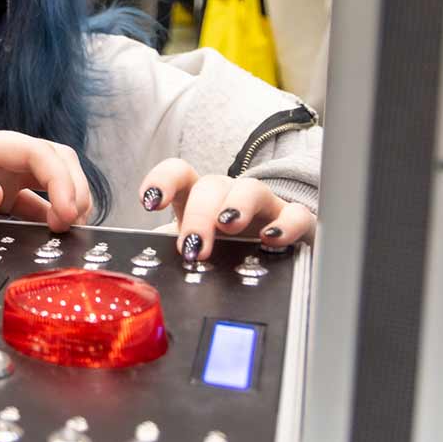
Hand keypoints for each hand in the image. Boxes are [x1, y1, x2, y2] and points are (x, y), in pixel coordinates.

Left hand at [0, 126, 92, 229]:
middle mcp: (6, 154)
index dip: (59, 178)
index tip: (65, 210)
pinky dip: (53, 213)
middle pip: (57, 159)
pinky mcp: (8, 190)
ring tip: (68, 228)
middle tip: (72, 222)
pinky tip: (54, 233)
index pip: (37, 152)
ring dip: (71, 197)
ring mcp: (9, 172)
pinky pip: (40, 199)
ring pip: (56, 175)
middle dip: (74, 186)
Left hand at [136, 157, 314, 259]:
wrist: (269, 256)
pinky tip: (271, 239)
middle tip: (193, 246)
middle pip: (211, 187)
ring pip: (251, 189)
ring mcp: (263, 204)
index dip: (162, 181)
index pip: (179, 173)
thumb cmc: (223, 249)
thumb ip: (171, 253)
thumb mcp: (193, 248)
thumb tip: (147, 268)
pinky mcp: (292, 221)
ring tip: (228, 226)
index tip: (150, 202)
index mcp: (197, 197)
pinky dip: (285, 224)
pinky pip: (295, 214)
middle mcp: (228, 194)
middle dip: (199, 215)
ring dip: (237, 205)